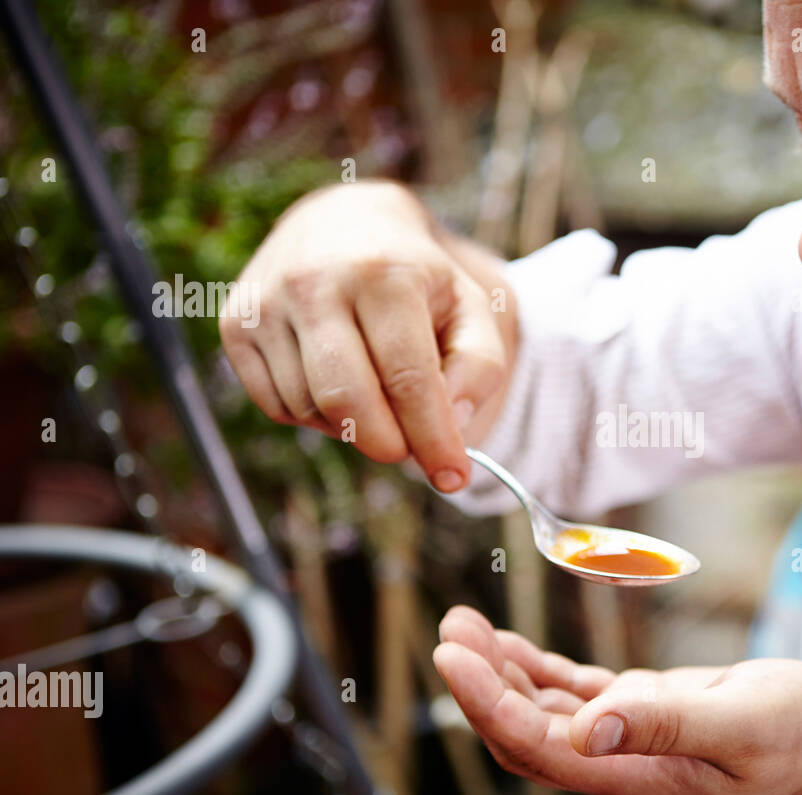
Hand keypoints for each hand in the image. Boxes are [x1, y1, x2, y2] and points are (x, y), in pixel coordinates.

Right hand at [218, 180, 514, 490]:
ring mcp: (266, 301)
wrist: (343, 222)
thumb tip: (450, 423)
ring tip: (375, 390)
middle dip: (388, 443)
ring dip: (351, 425)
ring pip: (310, 408)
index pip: (408, 378)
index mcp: (383, 272)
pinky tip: (335, 381)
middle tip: (410, 449)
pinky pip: (276, 405)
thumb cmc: (416, 279)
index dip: (432, 438)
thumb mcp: (470, 308)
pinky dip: (314, 415)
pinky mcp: (235, 323)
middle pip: (347, 401)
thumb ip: (480, 366)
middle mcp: (315, 281)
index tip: (454, 479)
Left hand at [432, 605, 801, 794]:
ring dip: (504, 673)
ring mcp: (633, 741)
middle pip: (529, 733)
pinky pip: (578, 698)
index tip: (453, 656)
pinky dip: (542, 672)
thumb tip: (587, 727)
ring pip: (547, 714)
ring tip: (466, 626)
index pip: (541, 746)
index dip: (489, 703)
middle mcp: (625, 764)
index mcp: (640, 774)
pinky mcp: (648, 715)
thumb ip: (667, 724)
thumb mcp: (745, 725)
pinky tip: (517, 648)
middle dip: (483, 684)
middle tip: (451, 629)